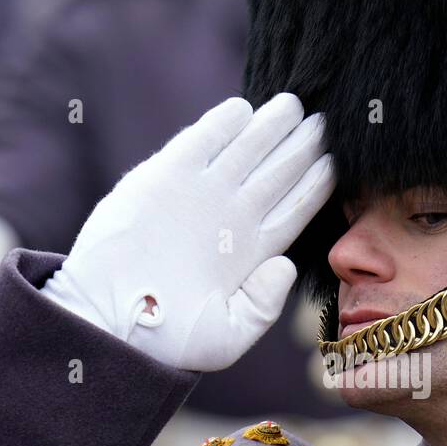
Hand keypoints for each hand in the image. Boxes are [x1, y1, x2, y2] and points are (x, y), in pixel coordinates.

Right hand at [42, 93, 334, 370]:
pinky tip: (243, 109)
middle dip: (302, 145)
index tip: (338, 161)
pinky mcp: (162, 179)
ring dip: (270, 127)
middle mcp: (229, 218)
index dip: (316, 183)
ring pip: (244, 151)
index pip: (294, 209)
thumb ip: (262, 306)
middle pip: (276, 173)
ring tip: (294, 105)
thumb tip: (286, 266)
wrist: (108, 324)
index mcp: (250, 252)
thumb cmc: (166, 340)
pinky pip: (198, 144)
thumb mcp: (227, 336)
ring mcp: (198, 196)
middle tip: (326, 121)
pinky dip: (219, 125)